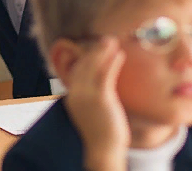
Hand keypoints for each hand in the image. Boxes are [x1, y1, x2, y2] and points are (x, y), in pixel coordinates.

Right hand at [65, 38, 128, 170]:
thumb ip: (93, 98)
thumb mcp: (92, 113)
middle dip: (93, 50)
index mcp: (72, 97)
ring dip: (102, 51)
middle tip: (104, 39)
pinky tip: (119, 54)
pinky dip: (112, 61)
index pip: (76, 71)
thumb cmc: (102, 134)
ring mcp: (86, 96)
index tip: (95, 48)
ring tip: (112, 41)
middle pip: (82, 65)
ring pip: (93, 66)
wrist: (103, 151)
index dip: (85, 57)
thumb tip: (100, 89)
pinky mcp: (100, 98)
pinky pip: (105, 73)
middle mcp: (76, 94)